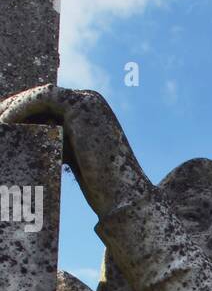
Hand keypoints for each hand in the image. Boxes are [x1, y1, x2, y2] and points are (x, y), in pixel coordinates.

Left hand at [0, 85, 149, 218]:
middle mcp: (91, 102)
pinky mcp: (80, 107)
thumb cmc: (100, 185)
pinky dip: (21, 108)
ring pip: (41, 95)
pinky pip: (42, 98)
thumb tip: (30, 138)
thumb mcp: (73, 156)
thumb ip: (57, 140)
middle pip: (44, 97)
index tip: (4, 123)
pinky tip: (5, 123)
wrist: (122, 194)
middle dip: (16, 107)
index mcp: (92, 112)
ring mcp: (88, 101)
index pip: (50, 104)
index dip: (24, 111)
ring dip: (15, 107)